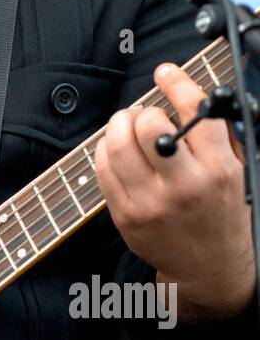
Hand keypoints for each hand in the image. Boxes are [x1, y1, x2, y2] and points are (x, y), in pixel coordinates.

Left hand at [94, 62, 255, 318]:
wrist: (210, 267)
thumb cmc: (222, 213)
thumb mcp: (236, 169)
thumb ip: (217, 133)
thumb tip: (187, 92)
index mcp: (219, 169)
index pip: (195, 113)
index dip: (177, 83)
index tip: (166, 72)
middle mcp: (185, 186)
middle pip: (150, 126)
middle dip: (143, 111)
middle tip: (144, 114)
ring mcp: (152, 203)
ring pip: (118, 146)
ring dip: (118, 126)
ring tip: (127, 127)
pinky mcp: (127, 216)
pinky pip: (103, 170)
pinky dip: (105, 150)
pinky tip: (116, 150)